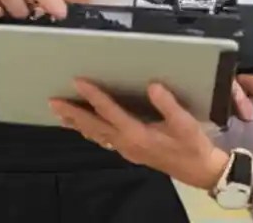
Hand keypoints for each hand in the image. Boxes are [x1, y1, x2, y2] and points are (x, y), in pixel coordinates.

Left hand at [51, 79, 230, 190]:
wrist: (199, 171)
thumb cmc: (192, 146)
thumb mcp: (185, 123)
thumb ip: (168, 104)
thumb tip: (152, 85)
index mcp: (137, 134)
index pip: (109, 111)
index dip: (93, 95)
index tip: (78, 81)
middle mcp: (127, 143)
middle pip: (94, 126)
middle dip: (73, 113)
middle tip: (53, 101)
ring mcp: (126, 149)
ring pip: (96, 135)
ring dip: (77, 123)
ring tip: (60, 114)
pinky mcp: (130, 151)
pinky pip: (103, 140)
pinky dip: (90, 131)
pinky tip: (85, 127)